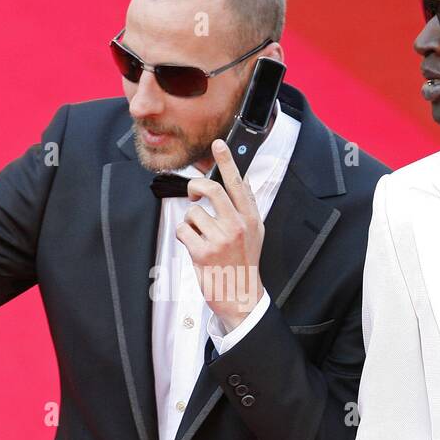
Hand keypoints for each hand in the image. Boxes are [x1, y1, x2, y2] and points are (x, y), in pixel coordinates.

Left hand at [176, 139, 264, 331]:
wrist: (240, 295)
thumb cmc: (244, 262)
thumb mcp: (255, 232)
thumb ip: (247, 207)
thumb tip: (241, 181)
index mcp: (250, 218)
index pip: (238, 183)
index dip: (227, 161)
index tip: (218, 144)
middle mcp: (237, 225)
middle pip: (211, 189)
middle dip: (196, 187)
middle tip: (194, 196)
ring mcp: (220, 239)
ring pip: (193, 212)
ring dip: (191, 223)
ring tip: (201, 237)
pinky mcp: (203, 252)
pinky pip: (184, 230)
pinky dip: (185, 237)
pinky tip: (195, 247)